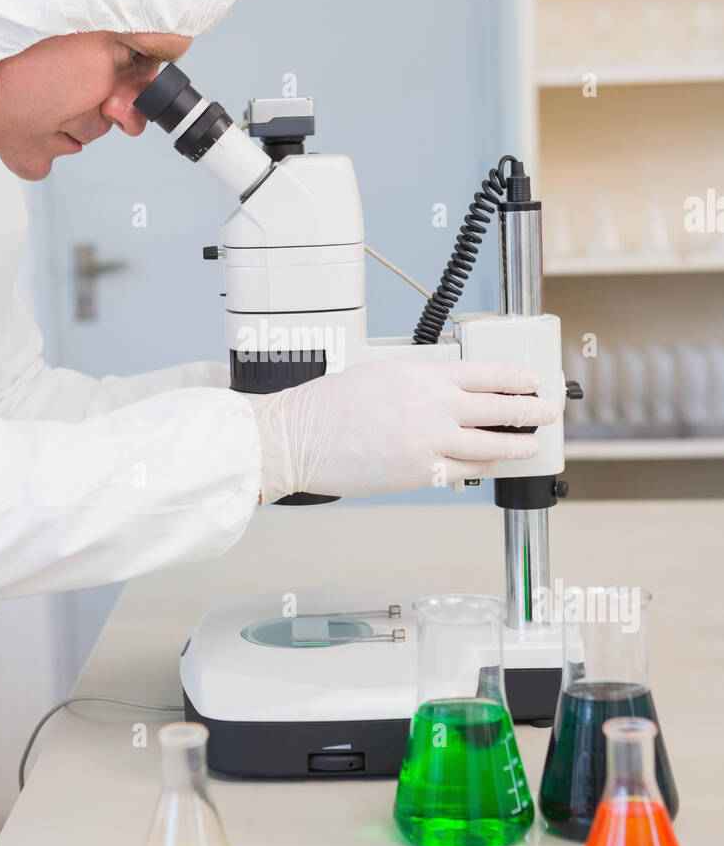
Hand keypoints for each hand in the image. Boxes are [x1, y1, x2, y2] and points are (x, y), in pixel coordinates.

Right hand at [242, 358, 558, 503]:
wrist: (299, 438)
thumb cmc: (328, 406)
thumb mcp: (380, 376)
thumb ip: (419, 384)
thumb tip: (450, 396)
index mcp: (422, 374)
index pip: (485, 372)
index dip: (516, 377)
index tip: (531, 380)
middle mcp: (432, 406)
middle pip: (498, 407)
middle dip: (530, 409)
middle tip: (547, 410)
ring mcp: (429, 441)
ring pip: (490, 444)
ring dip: (516, 444)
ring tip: (531, 443)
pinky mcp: (420, 472)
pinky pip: (465, 469)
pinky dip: (483, 465)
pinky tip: (493, 463)